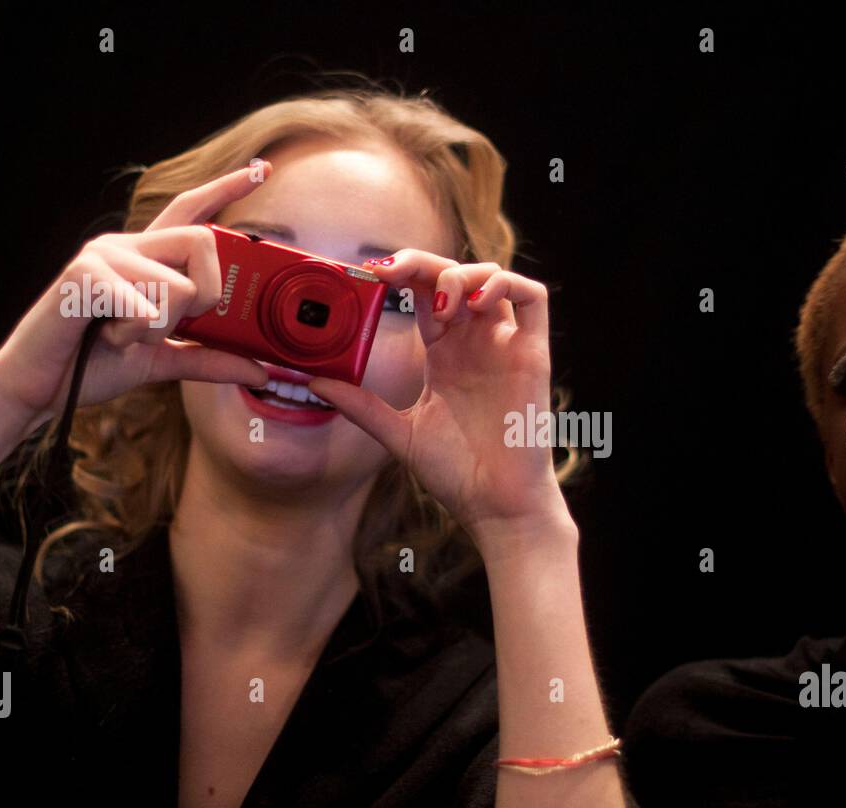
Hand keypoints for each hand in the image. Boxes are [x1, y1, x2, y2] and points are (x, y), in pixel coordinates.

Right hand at [0, 163, 273, 432]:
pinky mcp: (82, 274)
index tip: (261, 169)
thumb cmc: (91, 365)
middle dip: (204, 295)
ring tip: (122, 336)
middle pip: (202, 241)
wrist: (40, 390)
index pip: (191, 211)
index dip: (226, 189)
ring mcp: (102, 256)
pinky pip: (143, 304)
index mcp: (145, 259)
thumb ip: (209, 359)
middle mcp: (126, 247)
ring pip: (177, 284)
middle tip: (167, 325)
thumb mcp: (164, 362)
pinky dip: (135, 333)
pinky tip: (109, 337)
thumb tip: (260, 372)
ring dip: (159, 328)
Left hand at [307, 251, 572, 544]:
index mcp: (445, 355)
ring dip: (461, 274)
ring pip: (492, 278)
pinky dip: (505, 284)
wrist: (495, 506)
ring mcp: (505, 346)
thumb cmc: (456, 474)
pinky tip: (475, 304)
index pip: (424, 293)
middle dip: (423, 263)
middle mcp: (475, 343)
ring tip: (439, 303)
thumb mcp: (398, 433)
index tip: (369, 274)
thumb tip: (312, 382)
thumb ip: (361, 405)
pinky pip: (533, 299)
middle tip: (391, 272)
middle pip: (454, 275)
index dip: (401, 274)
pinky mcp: (533, 355)